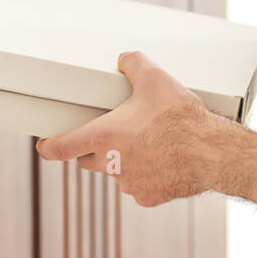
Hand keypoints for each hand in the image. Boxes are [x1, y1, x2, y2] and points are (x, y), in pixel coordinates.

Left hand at [35, 50, 220, 206]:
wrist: (212, 153)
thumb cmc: (183, 120)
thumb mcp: (155, 78)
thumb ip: (133, 64)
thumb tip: (125, 60)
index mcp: (104, 136)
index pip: (61, 147)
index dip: (48, 146)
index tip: (44, 146)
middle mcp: (112, 164)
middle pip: (88, 159)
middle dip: (95, 148)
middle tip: (115, 132)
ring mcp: (130, 184)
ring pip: (116, 172)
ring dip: (124, 161)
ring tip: (149, 143)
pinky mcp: (149, 197)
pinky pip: (139, 186)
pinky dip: (146, 175)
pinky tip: (163, 161)